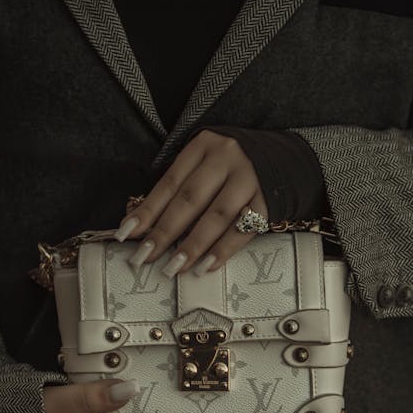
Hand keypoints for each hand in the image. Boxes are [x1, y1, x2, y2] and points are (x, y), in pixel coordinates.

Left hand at [114, 129, 266, 277]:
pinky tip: (206, 266)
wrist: (285, 159)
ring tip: (174, 267)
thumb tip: (140, 226)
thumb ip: (177, 189)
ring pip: (216, 216)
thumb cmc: (232, 167)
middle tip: (145, 257)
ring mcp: (250, 178)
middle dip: (165, 232)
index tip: (126, 234)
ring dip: (193, 245)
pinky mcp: (269, 200)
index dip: (147, 211)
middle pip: (190, 200)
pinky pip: (243, 229)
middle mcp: (227, 158)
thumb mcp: (204, 165)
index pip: (170, 183)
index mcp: (203, 146)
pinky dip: (223, 249)